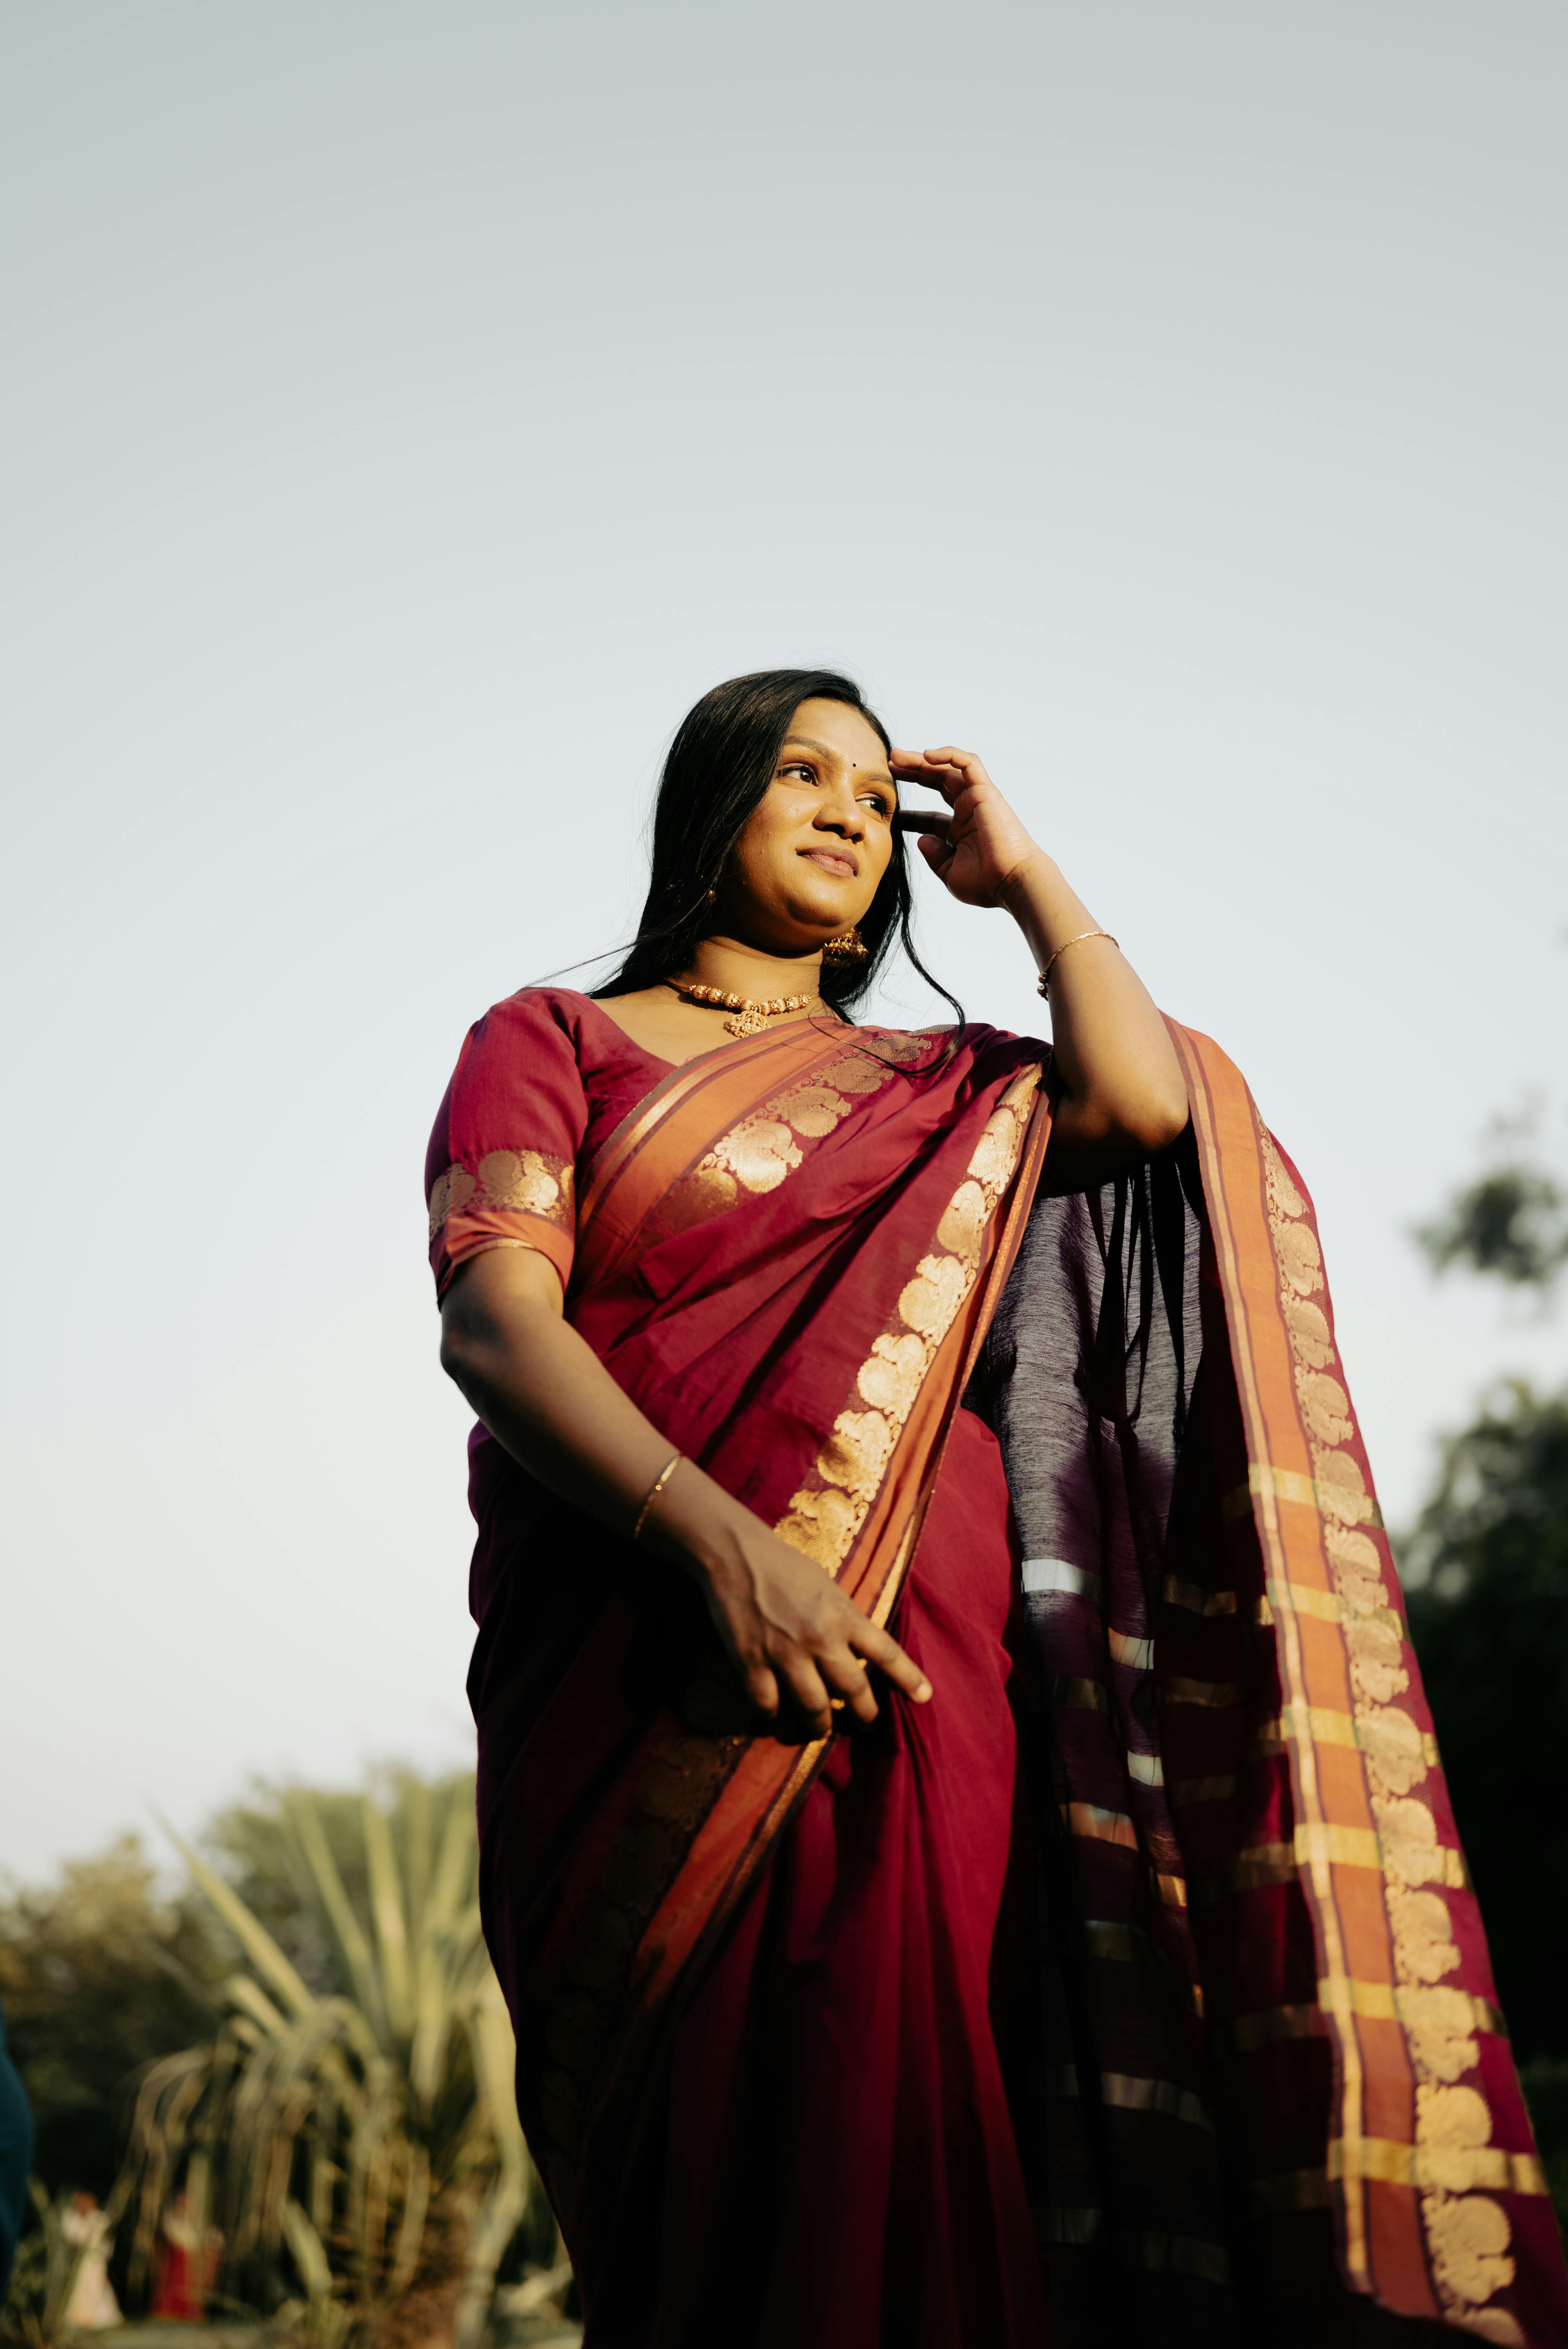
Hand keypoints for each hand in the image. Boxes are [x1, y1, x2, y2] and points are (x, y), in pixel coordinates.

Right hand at [646, 1475, 932, 1744]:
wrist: (735, 1553)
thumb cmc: (784, 1564)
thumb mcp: (827, 1585)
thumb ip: (843, 1617)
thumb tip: (857, 1648)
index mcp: (843, 1615)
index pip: (886, 1653)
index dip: (908, 1679)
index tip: (924, 1697)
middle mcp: (820, 1638)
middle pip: (854, 1692)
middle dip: (865, 1716)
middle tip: (866, 1724)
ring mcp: (785, 1653)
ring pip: (815, 1709)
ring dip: (821, 1727)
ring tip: (821, 1729)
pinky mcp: (751, 1662)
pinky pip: (768, 1706)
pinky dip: (772, 1715)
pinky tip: (773, 1712)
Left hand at [890, 745, 1043, 908]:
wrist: (1012, 882)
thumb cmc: (986, 884)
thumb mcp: (950, 873)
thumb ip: (934, 856)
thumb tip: (920, 838)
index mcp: (959, 832)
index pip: (929, 817)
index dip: (909, 814)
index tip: (889, 812)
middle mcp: (968, 812)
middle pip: (936, 784)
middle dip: (912, 774)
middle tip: (888, 766)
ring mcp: (977, 799)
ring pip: (948, 769)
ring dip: (922, 760)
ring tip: (897, 756)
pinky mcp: (986, 791)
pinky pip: (968, 763)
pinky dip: (949, 755)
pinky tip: (926, 755)